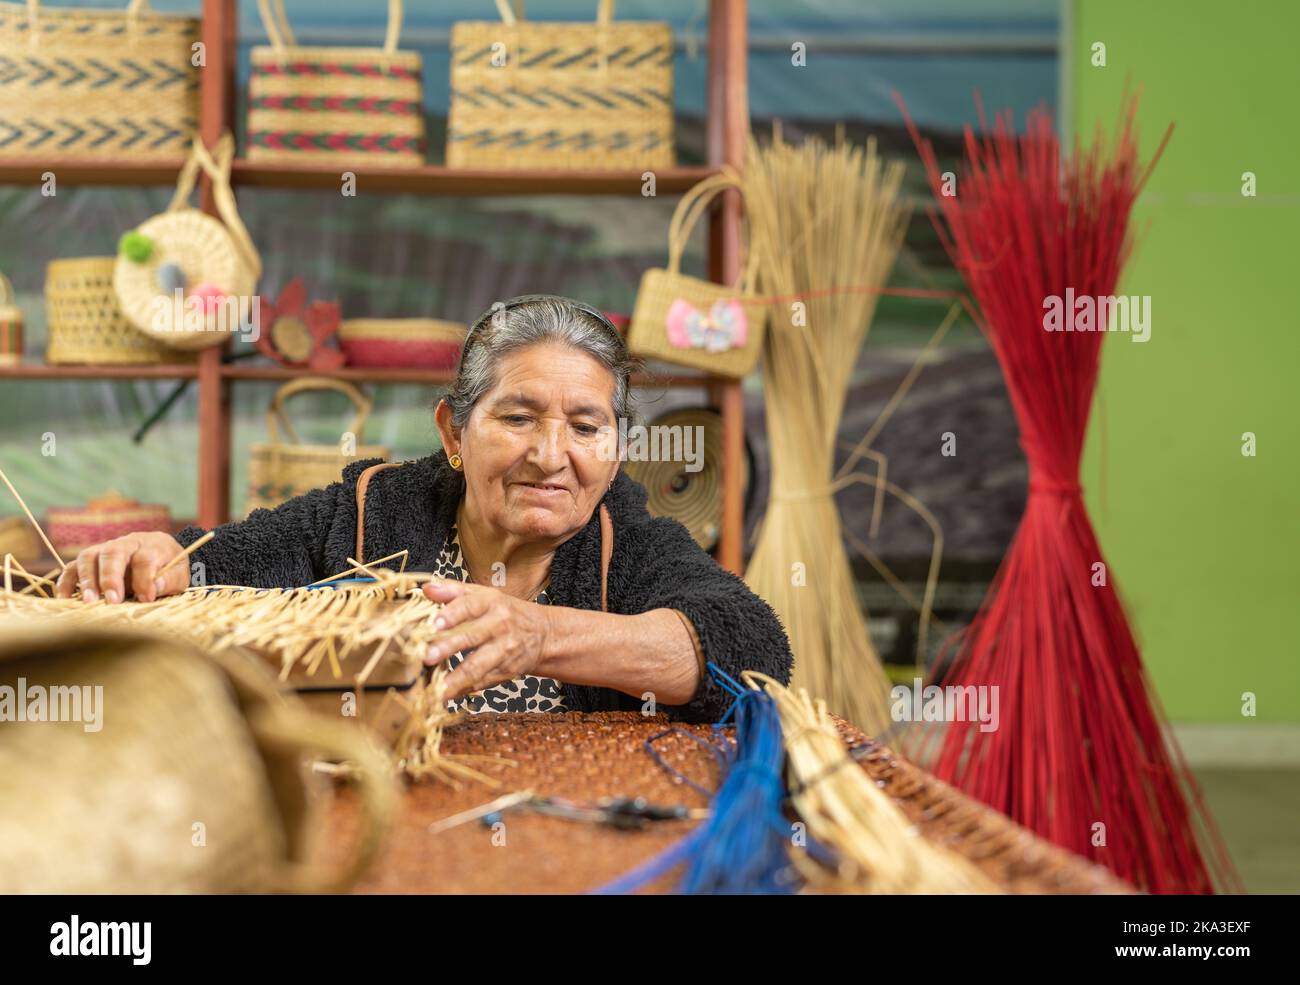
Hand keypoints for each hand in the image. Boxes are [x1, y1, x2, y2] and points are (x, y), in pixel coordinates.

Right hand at [54, 532, 189, 603]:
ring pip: (89, 556)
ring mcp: (105, 549)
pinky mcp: (90, 560)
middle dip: (111, 578)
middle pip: (113, 553)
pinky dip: (66, 582)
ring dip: (87, 580)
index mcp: (152, 545)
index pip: (145, 559)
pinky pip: (73, 567)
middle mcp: (126, 543)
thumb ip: (170, 580)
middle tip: (111, 601)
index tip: (146, 598)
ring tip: (89, 602)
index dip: (144, 580)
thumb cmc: (169, 567)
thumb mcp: (179, 574)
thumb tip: (155, 587)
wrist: (161, 552)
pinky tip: (65, 600)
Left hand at [421, 581, 553, 700]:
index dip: (451, 615)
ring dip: (456, 679)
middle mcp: (499, 626)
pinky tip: (446, 696)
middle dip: (447, 648)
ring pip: (478, 666)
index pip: (469, 606)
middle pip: (471, 637)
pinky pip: (483, 682)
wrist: (543, 634)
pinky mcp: (506, 671)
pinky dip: (463, 690)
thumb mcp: (484, 595)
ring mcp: (504, 650)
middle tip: (426, 657)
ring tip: (435, 689)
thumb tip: (426, 588)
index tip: (433, 624)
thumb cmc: (506, 612)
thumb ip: (453, 591)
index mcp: (491, 603)